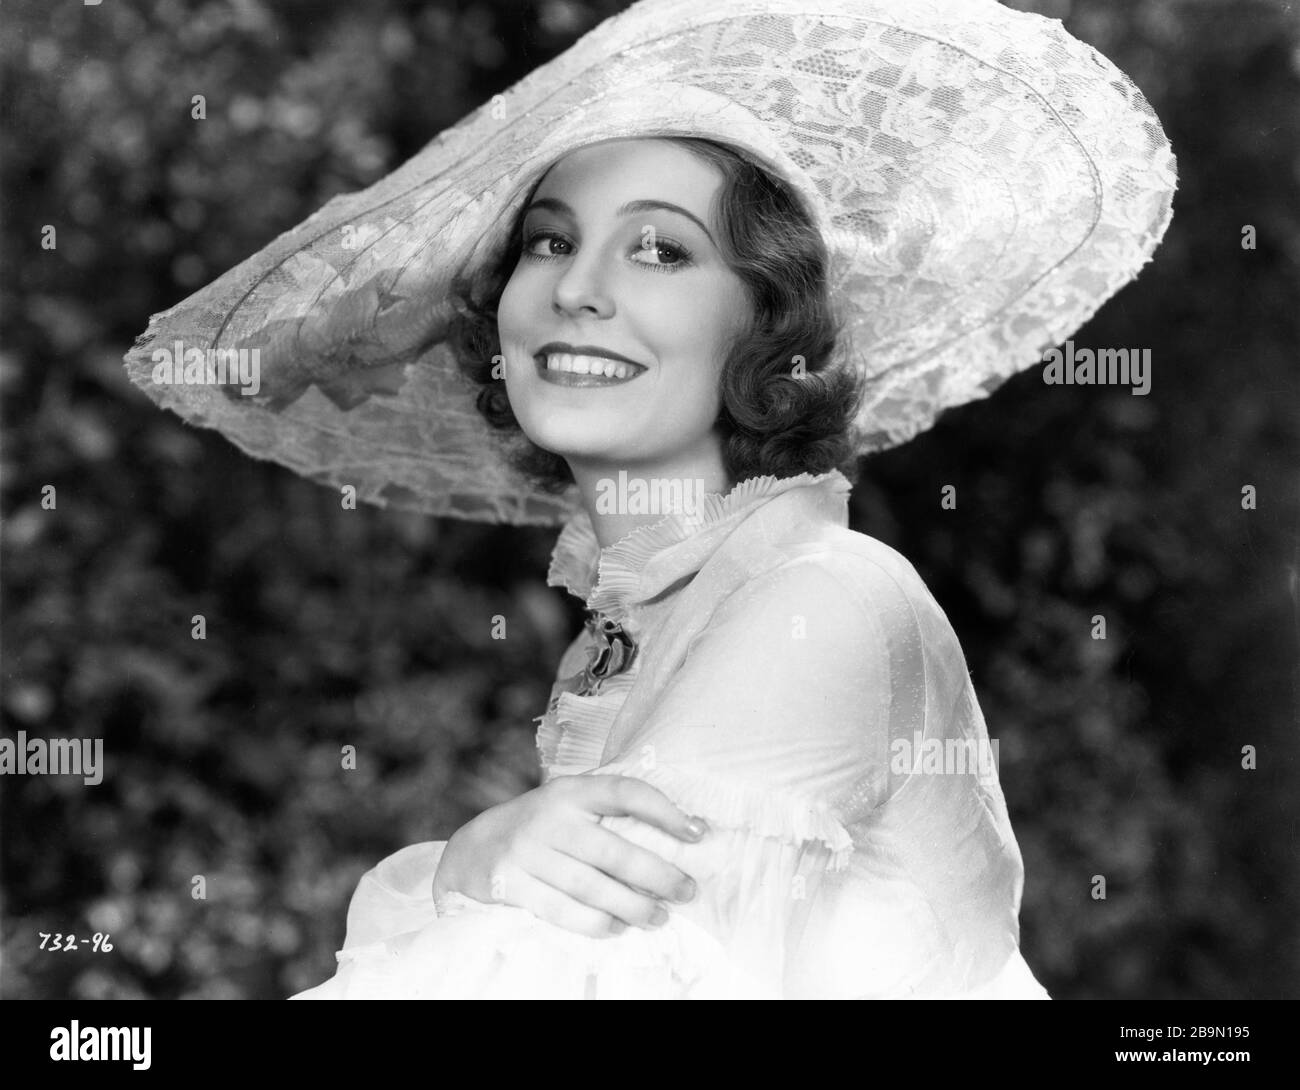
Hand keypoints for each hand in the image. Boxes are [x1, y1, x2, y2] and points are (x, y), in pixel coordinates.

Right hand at [431, 774, 706, 937]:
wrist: (470, 849)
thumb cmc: (539, 828)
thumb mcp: (567, 805)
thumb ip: (608, 812)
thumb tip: (681, 830)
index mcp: (570, 790)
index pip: (624, 792)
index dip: (664, 810)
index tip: (697, 832)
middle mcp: (549, 817)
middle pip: (614, 850)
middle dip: (657, 874)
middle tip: (687, 891)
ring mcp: (527, 851)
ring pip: (591, 886)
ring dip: (632, 906)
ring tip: (658, 918)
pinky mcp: (509, 884)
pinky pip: (561, 910)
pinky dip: (594, 922)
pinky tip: (616, 927)